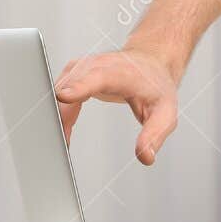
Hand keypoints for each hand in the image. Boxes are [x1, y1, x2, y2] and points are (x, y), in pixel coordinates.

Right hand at [54, 43, 182, 165]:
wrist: (151, 64)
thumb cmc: (156, 87)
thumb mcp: (165, 112)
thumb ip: (155, 134)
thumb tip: (146, 157)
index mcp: (122, 73)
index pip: (98, 77)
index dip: (80, 86)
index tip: (63, 96)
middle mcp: (98, 65)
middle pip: (70, 87)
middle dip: (59, 113)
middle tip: (58, 143)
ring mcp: (83, 67)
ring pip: (58, 91)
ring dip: (56, 118)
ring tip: (62, 143)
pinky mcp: (74, 72)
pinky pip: (57, 94)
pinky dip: (58, 115)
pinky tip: (64, 133)